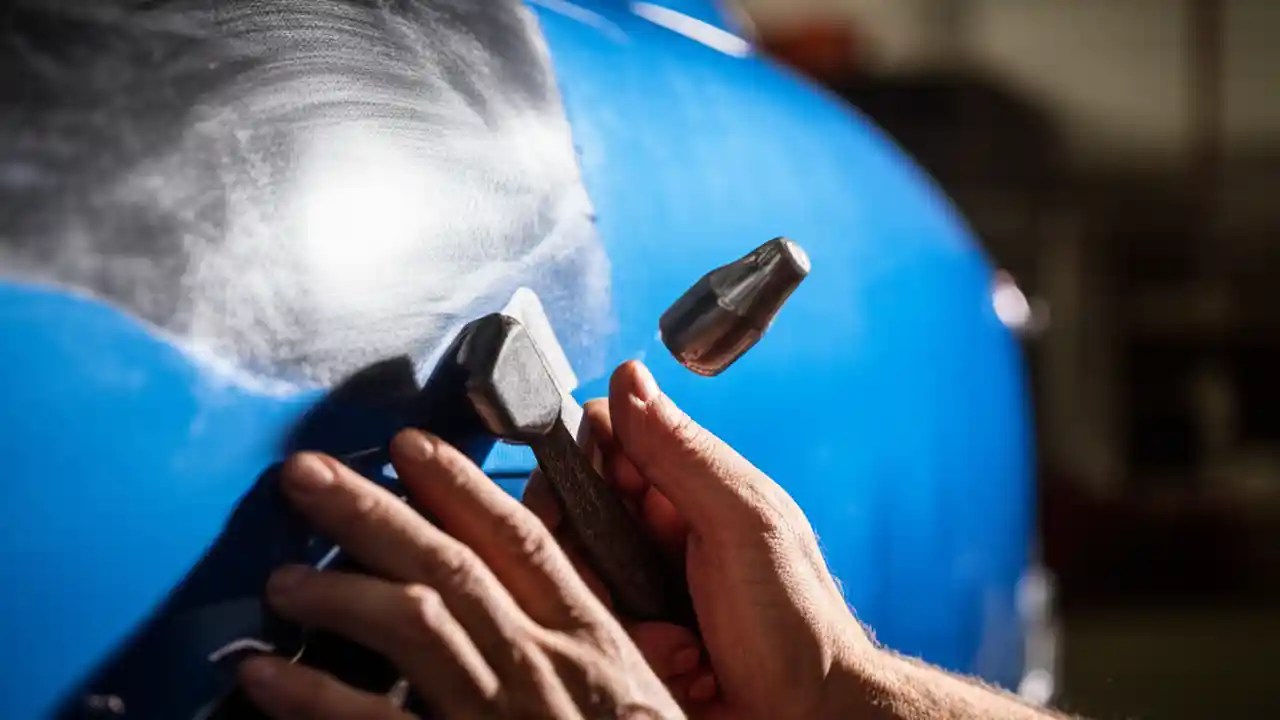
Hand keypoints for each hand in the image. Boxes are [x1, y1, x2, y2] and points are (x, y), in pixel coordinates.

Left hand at [239, 430, 682, 718]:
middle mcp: (544, 668)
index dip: (462, 487)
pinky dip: (314, 699)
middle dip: (373, 513)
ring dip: (338, 593)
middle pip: (451, 570)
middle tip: (307, 475)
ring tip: (282, 577)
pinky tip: (266, 677)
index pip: (522, 543)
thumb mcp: (632, 691)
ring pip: (416, 629)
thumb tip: (538, 587)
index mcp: (592, 642)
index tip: (410, 446)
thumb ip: (583, 640)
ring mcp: (501, 717)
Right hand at [523, 361, 872, 719]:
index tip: (573, 509)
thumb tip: (629, 375)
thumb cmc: (797, 624)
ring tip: (683, 647)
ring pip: (574, 578)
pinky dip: (636, 655)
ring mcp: (641, 585)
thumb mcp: (740, 523)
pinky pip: (593, 632)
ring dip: (626, 620)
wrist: (810, 719)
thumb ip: (680, 452)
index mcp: (683, 487)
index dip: (574, 468)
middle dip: (596, 565)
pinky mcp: (631, 638)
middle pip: (570, 514)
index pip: (596, 441)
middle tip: (632, 595)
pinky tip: (685, 669)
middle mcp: (654, 530)